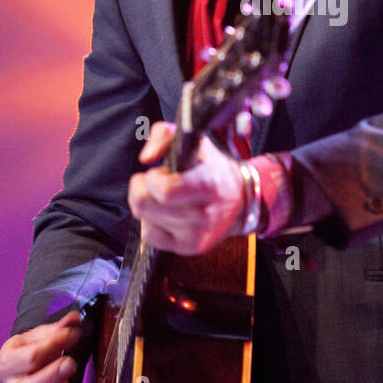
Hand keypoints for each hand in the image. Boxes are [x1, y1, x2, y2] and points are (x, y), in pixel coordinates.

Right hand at [0, 311, 89, 382]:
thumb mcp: (37, 335)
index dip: (52, 345)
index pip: (29, 357)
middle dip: (50, 376)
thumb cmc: (28, 349)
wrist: (20, 366)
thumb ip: (56, 328)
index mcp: (6, 363)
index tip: (73, 334)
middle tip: (70, 363)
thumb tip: (74, 319)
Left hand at [127, 121, 246, 254]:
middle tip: (155, 183)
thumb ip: (165, 135)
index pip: (163, 190)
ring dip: (148, 205)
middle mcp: (203, 213)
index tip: (161, 172)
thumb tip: (146, 157)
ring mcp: (195, 234)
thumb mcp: (196, 142)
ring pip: (144, 220)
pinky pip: (150, 236)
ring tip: (164, 198)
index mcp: (207, 184)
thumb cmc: (213, 169)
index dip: (152, 178)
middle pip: (144, 206)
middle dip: (141, 189)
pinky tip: (166, 214)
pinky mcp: (188, 248)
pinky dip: (152, 223)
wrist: (240, 201)